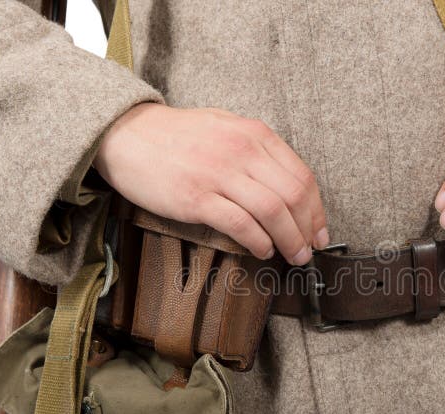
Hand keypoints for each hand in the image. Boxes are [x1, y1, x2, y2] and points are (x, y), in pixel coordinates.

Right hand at [92, 103, 328, 264]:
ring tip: (292, 255)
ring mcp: (219, 174)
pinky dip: (259, 242)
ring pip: (272, 212)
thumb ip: (258, 150)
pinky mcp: (197, 198)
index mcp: (254, 134)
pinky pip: (241, 225)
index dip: (316, 210)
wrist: (126, 134)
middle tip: (309, 250)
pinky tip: (262, 250)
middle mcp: (242, 151)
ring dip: (289, 240)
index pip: (301, 176)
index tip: (319, 231)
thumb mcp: (226, 127)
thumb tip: (287, 188)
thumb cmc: (177, 136)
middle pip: (293, 196)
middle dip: (308, 230)